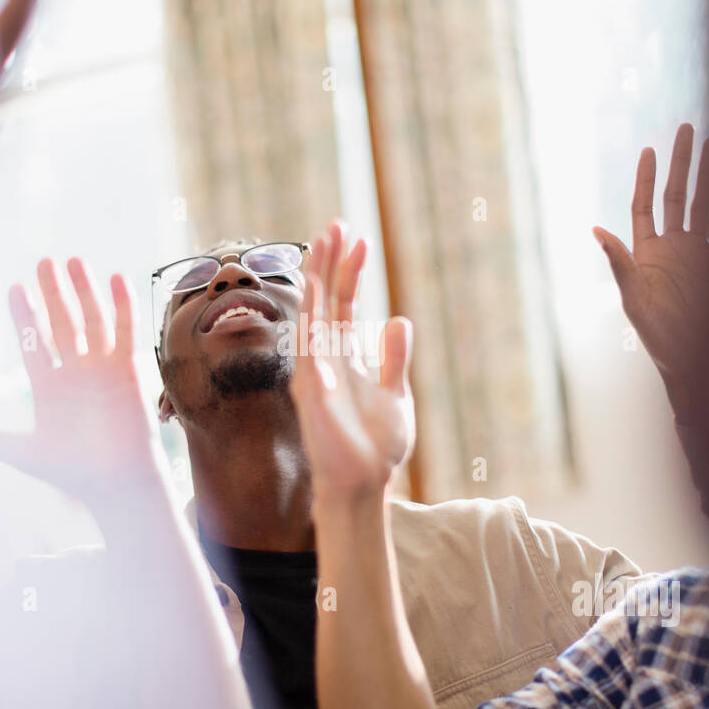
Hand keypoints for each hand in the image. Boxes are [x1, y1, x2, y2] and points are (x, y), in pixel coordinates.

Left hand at [0, 258, 163, 502]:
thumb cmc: (73, 471)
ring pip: (92, 320)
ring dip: (84, 291)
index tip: (15, 287)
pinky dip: (122, 306)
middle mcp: (76, 372)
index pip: (34, 341)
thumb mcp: (21, 451)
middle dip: (53, 293)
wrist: (116, 482)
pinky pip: (125, 331)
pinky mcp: (128, 371)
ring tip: (73, 261)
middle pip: (62, 323)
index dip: (25, 314)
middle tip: (44, 261)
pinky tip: (115, 279)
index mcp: (49, 386)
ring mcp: (102, 369)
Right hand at [288, 224, 414, 500]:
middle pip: (322, 301)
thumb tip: (398, 319)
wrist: (363, 485)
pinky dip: (315, 334)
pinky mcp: (312, 398)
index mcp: (342, 357)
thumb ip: (393, 358)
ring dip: (317, 282)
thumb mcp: (395, 394)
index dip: (348, 272)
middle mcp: (323, 360)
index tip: (358, 239)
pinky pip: (310, 359)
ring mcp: (315, 376)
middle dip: (328, 263)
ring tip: (322, 244)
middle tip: (335, 224)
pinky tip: (320, 302)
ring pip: (312, 317)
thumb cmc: (375, 445)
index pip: (341, 305)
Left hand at [593, 123, 708, 405]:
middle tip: (687, 127)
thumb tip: (596, 230)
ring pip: (708, 204)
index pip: (646, 205)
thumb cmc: (659, 338)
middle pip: (679, 195)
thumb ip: (620, 263)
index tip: (649, 149)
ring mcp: (702, 254)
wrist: (697, 363)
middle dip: (683, 162)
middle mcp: (676, 248)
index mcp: (649, 253)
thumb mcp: (634, 300)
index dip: (646, 177)